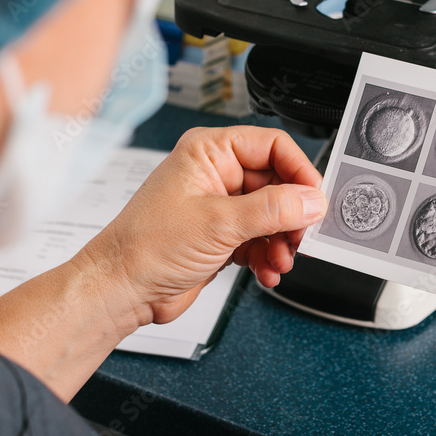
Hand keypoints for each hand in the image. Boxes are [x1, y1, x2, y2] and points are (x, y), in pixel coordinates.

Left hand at [80, 126, 326, 325]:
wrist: (121, 290)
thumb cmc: (145, 247)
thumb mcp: (219, 223)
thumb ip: (272, 209)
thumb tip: (311, 200)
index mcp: (210, 151)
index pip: (272, 146)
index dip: (298, 171)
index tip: (315, 198)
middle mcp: (215, 174)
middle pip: (277, 183)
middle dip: (291, 215)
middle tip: (300, 236)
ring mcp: (219, 205)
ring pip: (271, 215)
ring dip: (281, 240)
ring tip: (280, 260)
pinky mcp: (221, 235)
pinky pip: (260, 238)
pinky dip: (268, 255)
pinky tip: (267, 270)